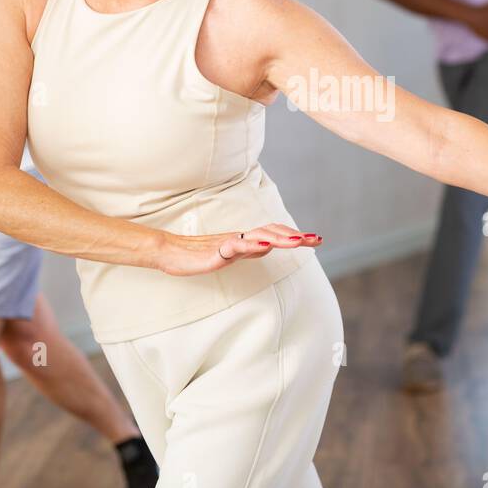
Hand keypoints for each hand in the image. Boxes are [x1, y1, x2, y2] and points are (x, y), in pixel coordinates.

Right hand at [156, 224, 321, 276]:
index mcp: (245, 240)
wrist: (170, 252)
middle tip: (317, 240)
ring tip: (299, 241)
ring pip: (258, 237)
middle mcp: (240, 238)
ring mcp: (229, 244)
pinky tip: (265, 247)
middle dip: (296, 236)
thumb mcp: (230, 254)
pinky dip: (252, 246)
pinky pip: (236, 247)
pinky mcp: (217, 252)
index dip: (294, 235)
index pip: (274, 234)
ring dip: (280, 238)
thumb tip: (268, 247)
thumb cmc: (198, 254)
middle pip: (272, 232)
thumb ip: (249, 251)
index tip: (316, 239)